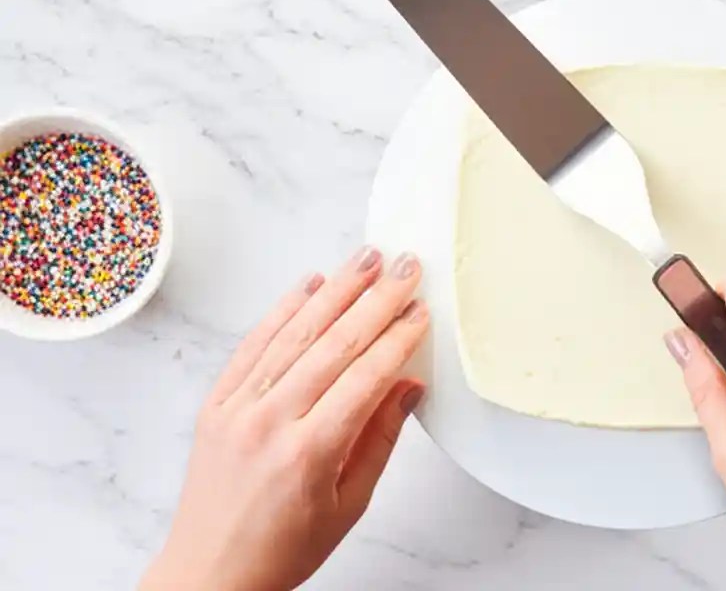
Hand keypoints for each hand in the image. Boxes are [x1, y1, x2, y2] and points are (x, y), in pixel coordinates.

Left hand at [141, 247, 429, 590]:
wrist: (210, 572)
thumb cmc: (282, 548)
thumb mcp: (349, 503)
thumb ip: (379, 439)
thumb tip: (407, 386)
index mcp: (310, 452)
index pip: (365, 377)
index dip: (398, 339)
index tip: (421, 312)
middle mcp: (269, 421)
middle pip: (333, 344)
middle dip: (376, 299)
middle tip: (405, 266)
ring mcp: (237, 408)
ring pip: (293, 334)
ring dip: (334, 290)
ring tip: (366, 259)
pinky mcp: (216, 403)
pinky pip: (252, 344)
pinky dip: (282, 310)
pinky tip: (309, 284)